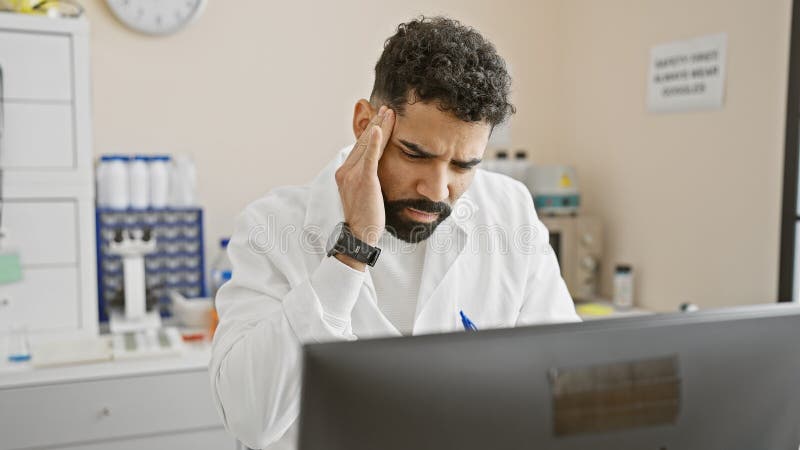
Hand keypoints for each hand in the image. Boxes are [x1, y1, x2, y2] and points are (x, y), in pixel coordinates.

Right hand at [334, 106, 394, 247]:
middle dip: (376, 123)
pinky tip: (380, 128)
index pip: (361, 147)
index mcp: (344, 173)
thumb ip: (366, 178)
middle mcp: (345, 171)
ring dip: (380, 126)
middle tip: (387, 109)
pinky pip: (370, 157)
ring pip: (368, 145)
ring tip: (390, 113)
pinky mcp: (364, 180)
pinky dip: (375, 141)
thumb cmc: (365, 218)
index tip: (380, 119)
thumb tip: (376, 170)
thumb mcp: (364, 194)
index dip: (371, 132)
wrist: (359, 235)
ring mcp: (353, 175)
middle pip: (363, 142)